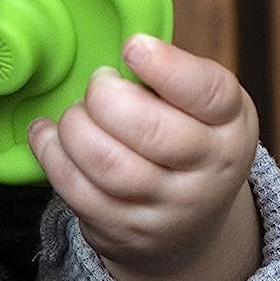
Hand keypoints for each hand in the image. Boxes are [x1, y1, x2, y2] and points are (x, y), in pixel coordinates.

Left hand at [28, 35, 261, 280]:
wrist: (191, 228)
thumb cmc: (190, 144)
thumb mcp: (206, 109)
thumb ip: (174, 80)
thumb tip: (124, 53)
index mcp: (231, 126)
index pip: (206, 94)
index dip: (165, 66)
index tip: (132, 47)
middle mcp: (207, 172)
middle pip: (147, 129)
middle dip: (105, 96)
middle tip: (99, 85)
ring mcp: (166, 209)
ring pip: (106, 162)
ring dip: (74, 126)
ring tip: (76, 114)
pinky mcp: (125, 233)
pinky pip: (76, 191)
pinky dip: (52, 154)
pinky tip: (48, 135)